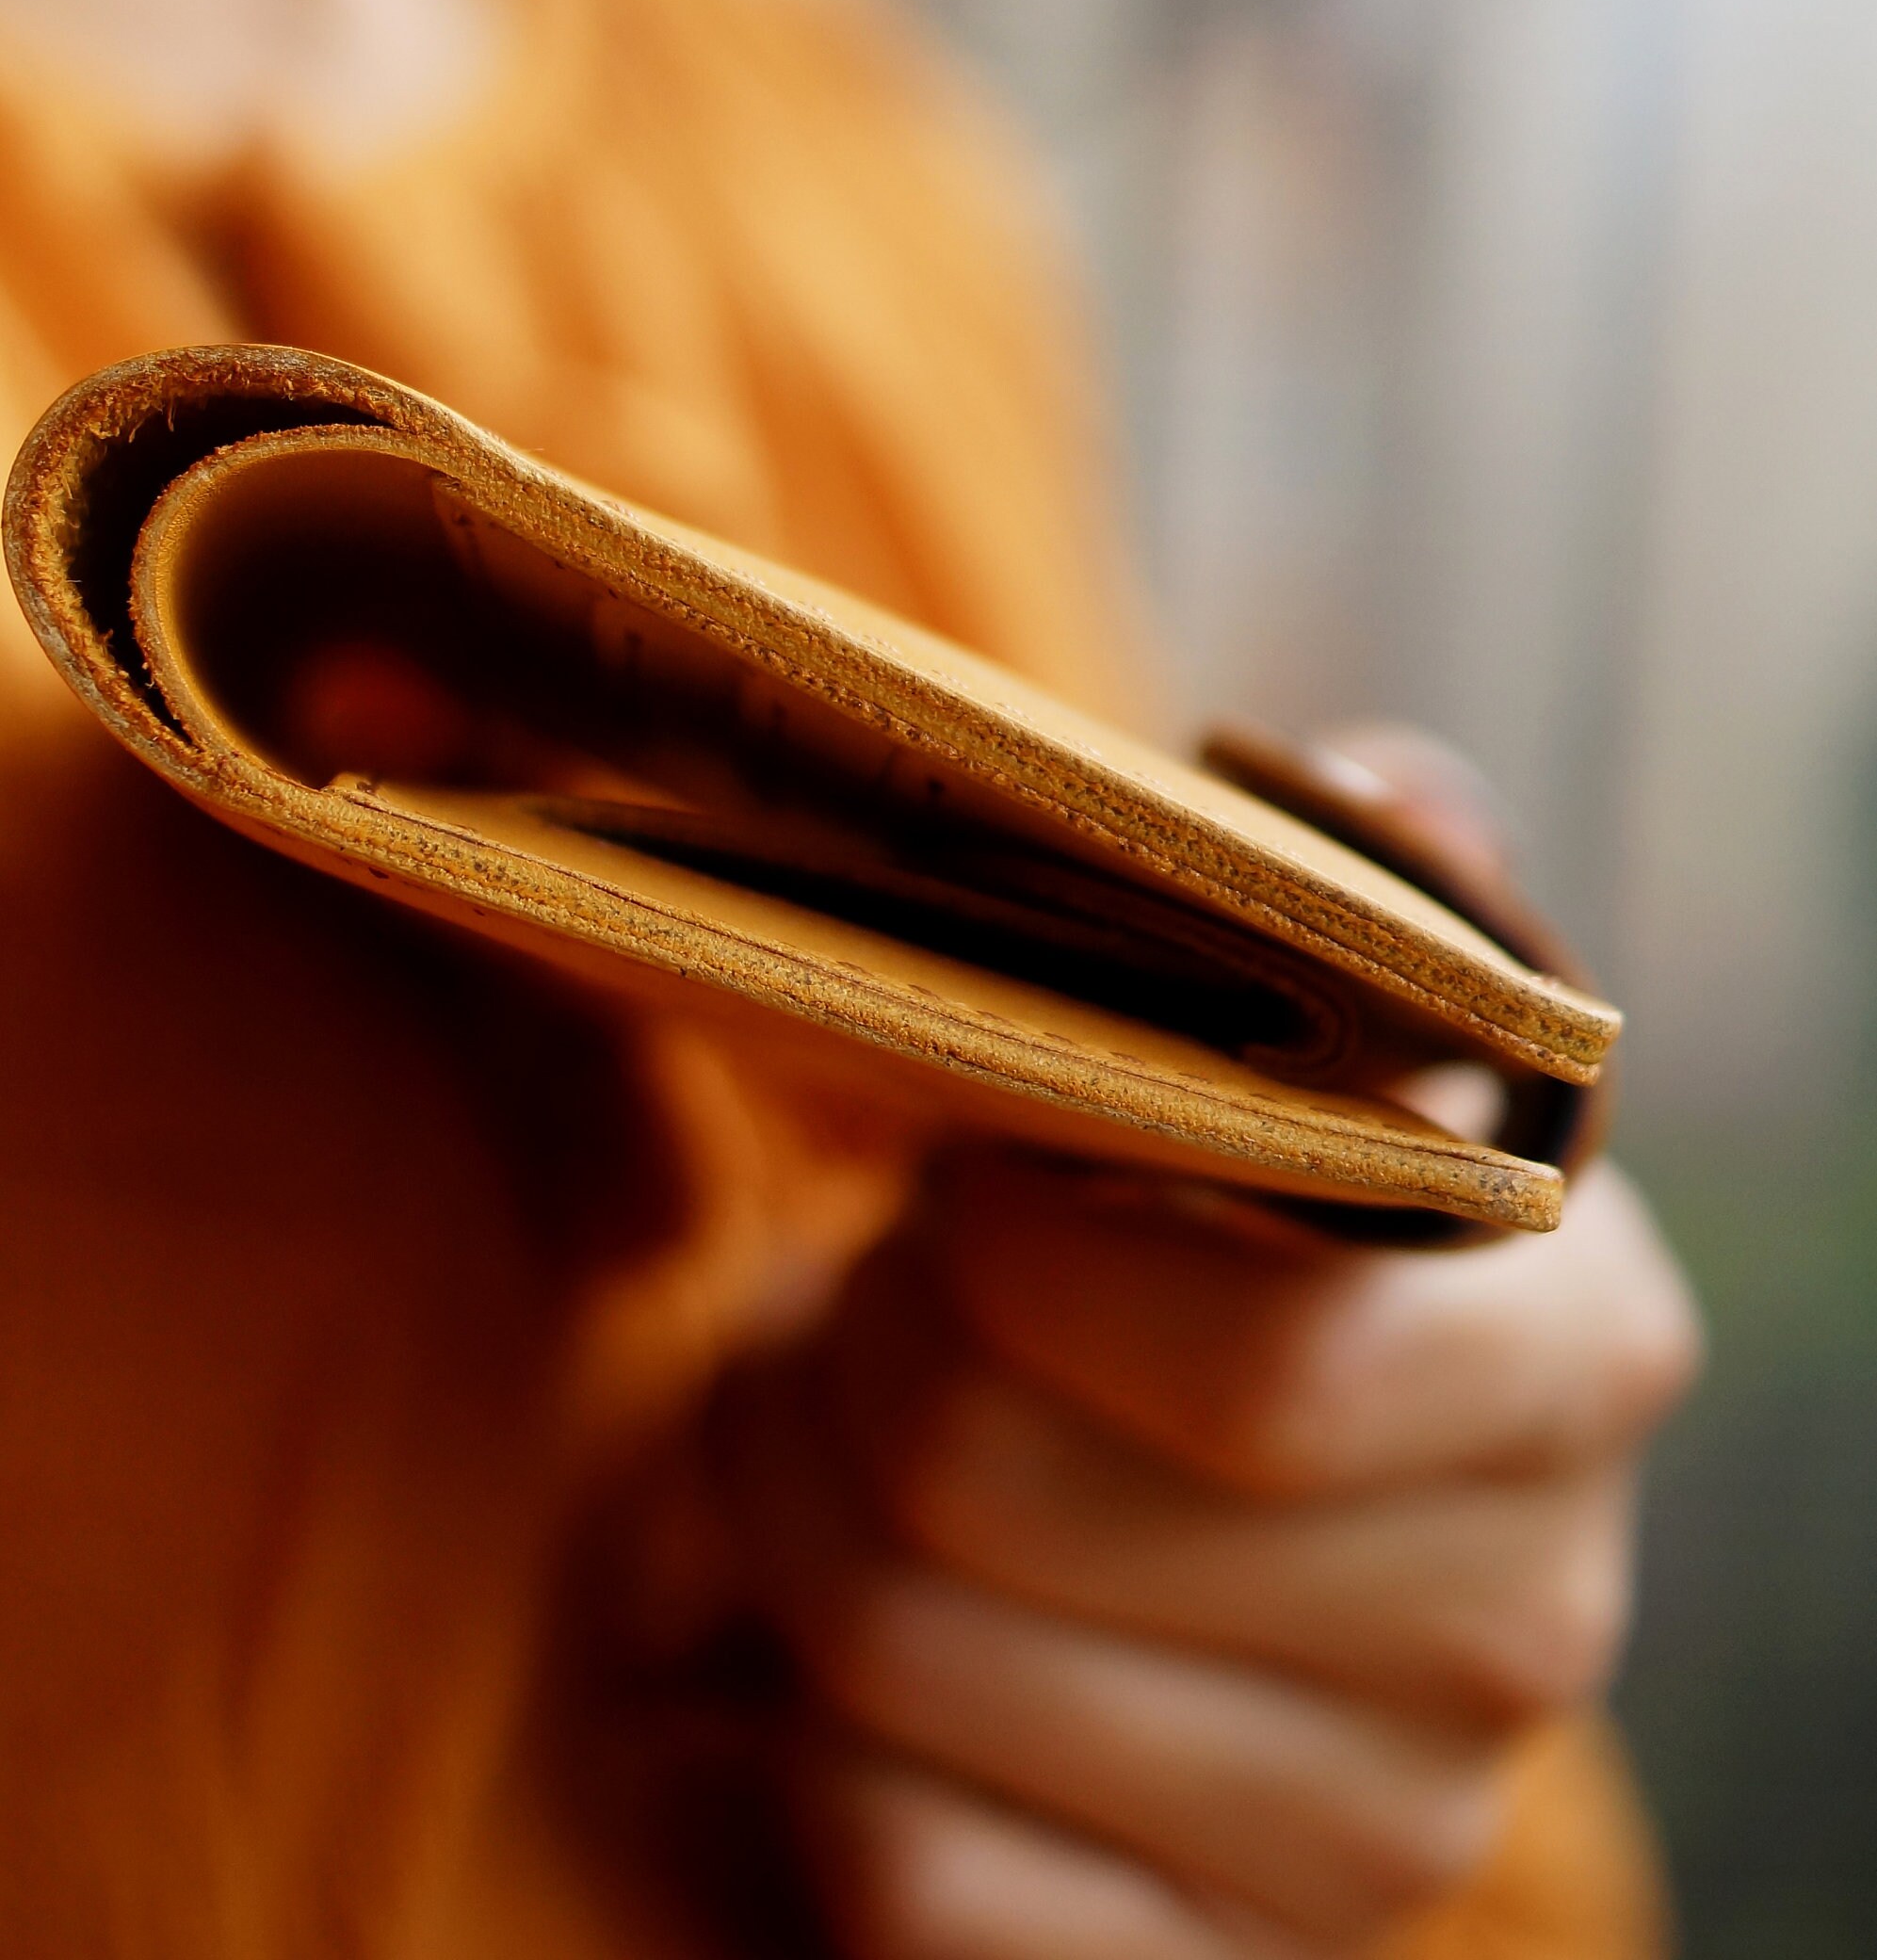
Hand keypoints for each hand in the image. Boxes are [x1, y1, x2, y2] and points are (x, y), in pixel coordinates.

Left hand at [710, 736, 1700, 1959]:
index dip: (1028, 1262)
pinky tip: (823, 1644)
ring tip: (816, 1431)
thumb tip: (1370, 791)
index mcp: (1576, 1354)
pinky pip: (889, 1869)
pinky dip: (782, 1728)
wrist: (1191, 1517)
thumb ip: (1361, 897)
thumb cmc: (1216, 1232)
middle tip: (852, 1294)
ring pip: (894, 1667)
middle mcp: (1522, 1623)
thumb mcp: (1312, 1040)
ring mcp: (1375, 1847)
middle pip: (995, 1493)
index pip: (1271, 1365)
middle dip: (845, 1356)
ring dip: (780, 1510)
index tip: (970, 1173)